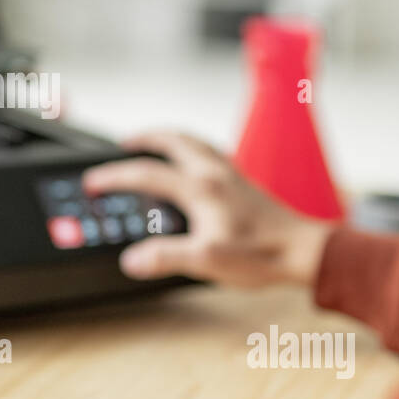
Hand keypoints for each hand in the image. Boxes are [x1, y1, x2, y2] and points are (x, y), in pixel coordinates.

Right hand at [81, 131, 333, 288]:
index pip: (146, 173)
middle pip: (173, 140)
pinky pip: (211, 154)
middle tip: (125, 143)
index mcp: (200, 188)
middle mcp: (214, 174)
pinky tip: (194, 166)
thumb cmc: (262, 255)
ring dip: (170, 139)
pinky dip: (193, 151)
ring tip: (154, 144)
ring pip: (194, 142)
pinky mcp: (244, 185)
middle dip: (145, 138)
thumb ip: (166, 257)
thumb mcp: (207, 261)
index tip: (94, 181)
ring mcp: (231, 176)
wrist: (305, 251)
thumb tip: (132, 259)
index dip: (115, 176)